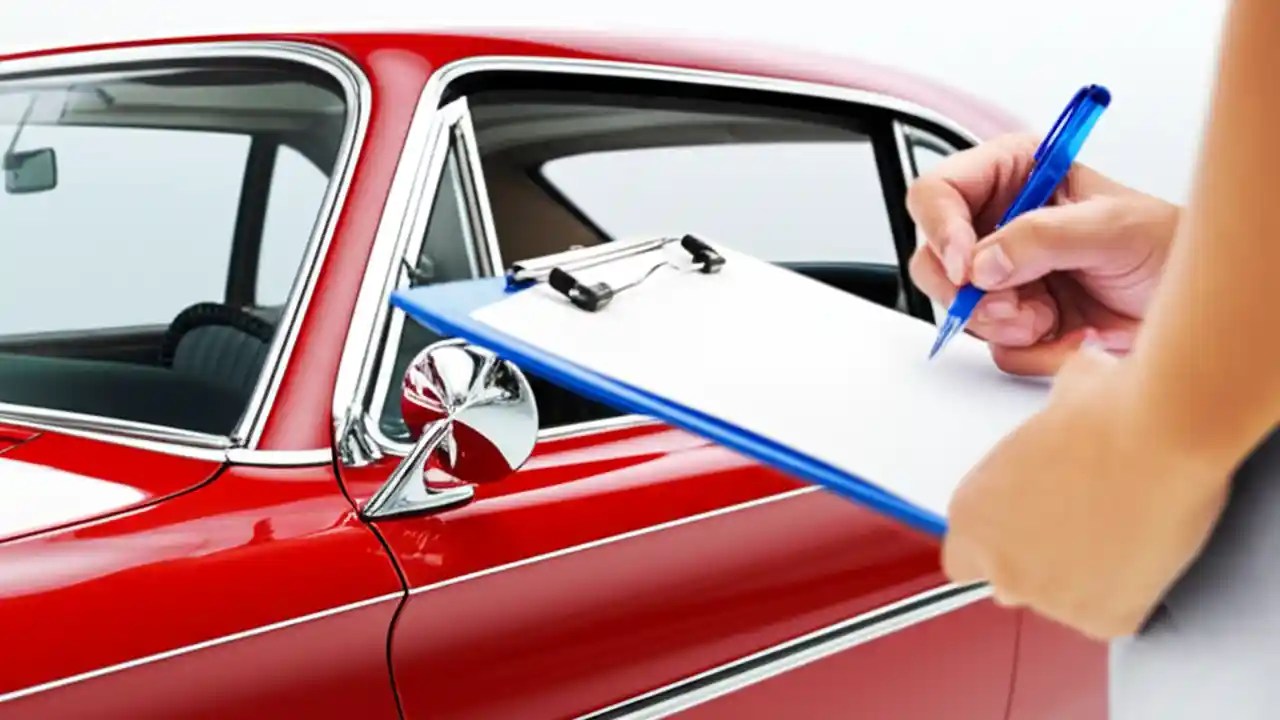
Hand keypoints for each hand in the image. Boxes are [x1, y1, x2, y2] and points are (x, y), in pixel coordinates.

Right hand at [907, 134, 1180, 374]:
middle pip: (934, 258)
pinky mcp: (1015, 322)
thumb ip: (1043, 236)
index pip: (939, 192)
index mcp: (1013, 176)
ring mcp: (1003, 278)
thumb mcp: (1113, 227)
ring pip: (959, 308)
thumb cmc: (1168, 247)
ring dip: (1006, 323)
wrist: (1195, 309)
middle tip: (1009, 305)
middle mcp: (998, 225)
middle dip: (970, 292)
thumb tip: (983, 262)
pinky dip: (1032, 348)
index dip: (941, 228)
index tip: (965, 265)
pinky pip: (993, 345)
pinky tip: (1069, 333)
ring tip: (1053, 317)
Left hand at [943, 339, 1232, 638]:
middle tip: (1079, 527)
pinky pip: (1107, 614)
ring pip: (1059, 601)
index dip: (999, 543)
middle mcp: (999, 563)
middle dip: (1037, 563)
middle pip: (1007, 583)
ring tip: (1119, 532)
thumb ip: (1043, 425)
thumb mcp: (1054, 401)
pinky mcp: (1102, 617)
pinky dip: (1125, 593)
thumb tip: (1070, 402)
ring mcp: (1049, 597)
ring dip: (1081, 578)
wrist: (1163, 433)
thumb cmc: (1107, 410)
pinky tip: (1141, 553)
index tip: (1026, 529)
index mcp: (972, 514)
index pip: (964, 555)